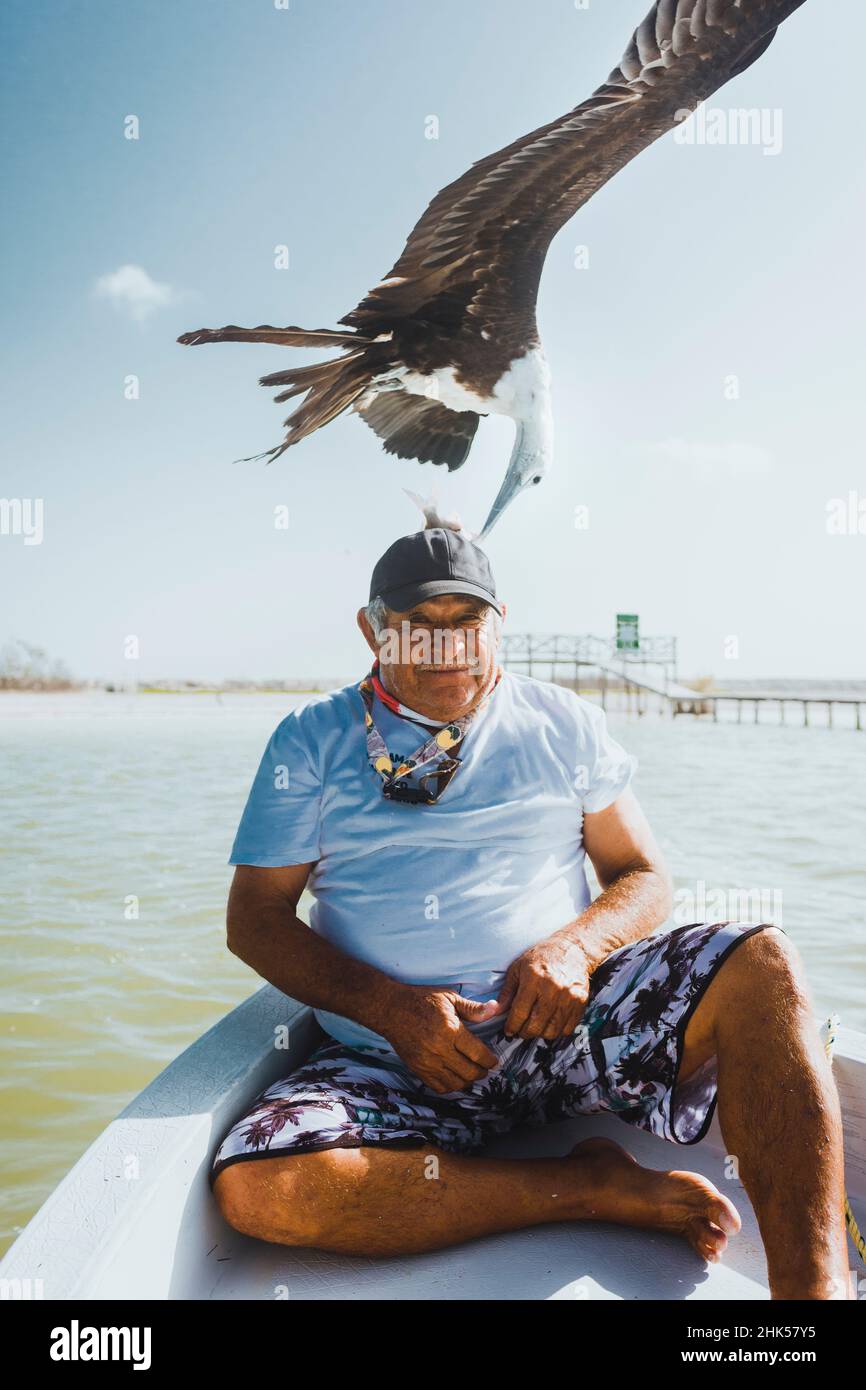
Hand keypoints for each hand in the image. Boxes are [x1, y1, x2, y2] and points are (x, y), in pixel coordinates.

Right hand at [379, 984, 500, 1093]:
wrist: (390, 1009)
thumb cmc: (420, 1000)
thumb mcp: (448, 997)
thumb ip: (473, 1008)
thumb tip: (495, 1009)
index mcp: (450, 1030)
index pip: (477, 1054)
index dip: (490, 1060)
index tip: (494, 1061)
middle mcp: (439, 1049)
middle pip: (469, 1072)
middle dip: (482, 1072)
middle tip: (485, 1067)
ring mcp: (427, 1062)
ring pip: (456, 1083)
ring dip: (468, 1081)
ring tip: (471, 1073)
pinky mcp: (417, 1069)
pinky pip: (438, 1087)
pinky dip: (450, 1086)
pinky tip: (455, 1077)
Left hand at [493, 937, 591, 1041]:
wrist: (571, 949)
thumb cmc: (541, 957)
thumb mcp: (518, 968)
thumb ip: (507, 992)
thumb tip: (495, 1011)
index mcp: (533, 979)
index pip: (520, 1012)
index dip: (512, 1026)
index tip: (509, 1030)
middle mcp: (552, 989)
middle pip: (536, 1025)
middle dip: (525, 1032)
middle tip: (521, 1030)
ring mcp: (568, 996)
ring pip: (552, 1030)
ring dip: (541, 1034)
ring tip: (535, 1027)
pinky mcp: (580, 1002)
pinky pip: (567, 1028)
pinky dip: (557, 1031)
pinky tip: (550, 1023)